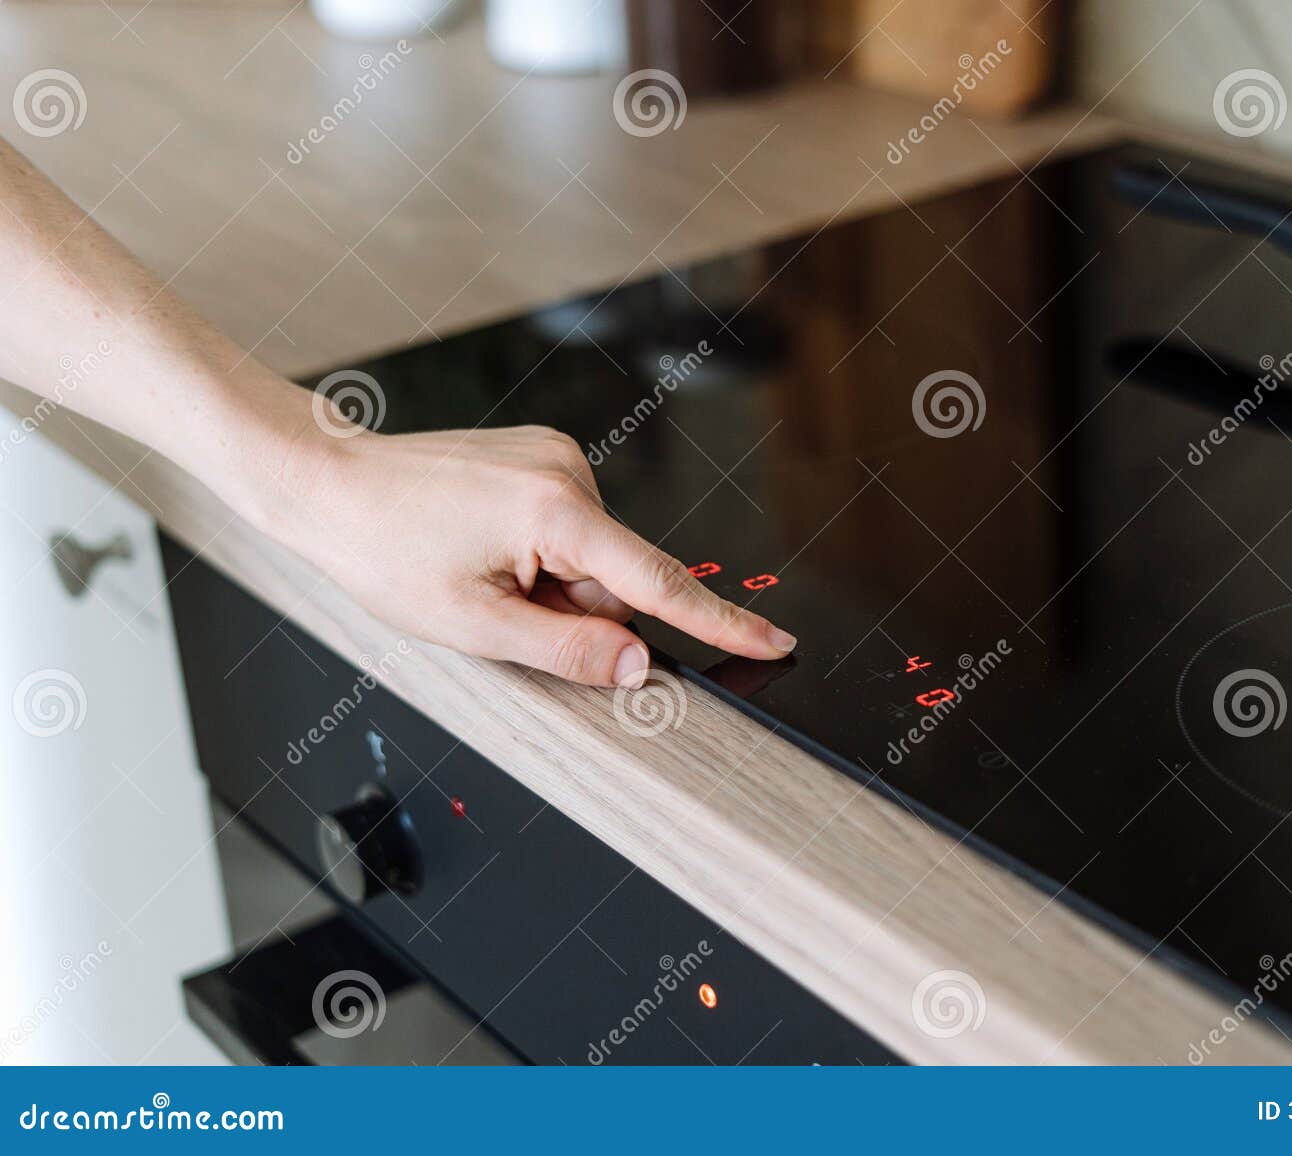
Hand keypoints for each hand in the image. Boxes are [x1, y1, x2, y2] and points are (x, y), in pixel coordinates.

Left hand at [265, 422, 795, 686]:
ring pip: (590, 556)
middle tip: (496, 606)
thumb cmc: (382, 550)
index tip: (775, 637)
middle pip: (615, 576)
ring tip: (478, 571)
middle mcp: (567, 471)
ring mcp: (554, 457)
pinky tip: (484, 546)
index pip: (659, 582)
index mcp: (556, 511)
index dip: (721, 621)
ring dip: (551, 583)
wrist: (325, 480)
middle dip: (574, 609)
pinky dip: (542, 555)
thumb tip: (640, 667)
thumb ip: (568, 649)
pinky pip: (568, 527)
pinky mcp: (539, 455)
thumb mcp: (473, 624)